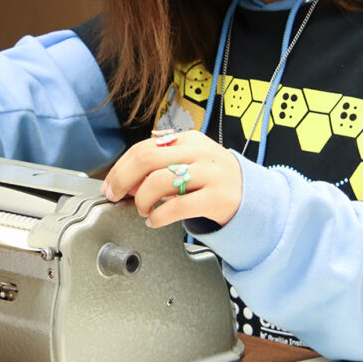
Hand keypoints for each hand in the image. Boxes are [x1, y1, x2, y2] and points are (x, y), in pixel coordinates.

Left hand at [101, 131, 241, 227]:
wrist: (252, 194)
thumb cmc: (213, 179)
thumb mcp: (189, 162)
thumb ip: (159, 166)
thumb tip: (125, 179)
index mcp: (189, 140)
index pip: (143, 148)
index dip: (121, 168)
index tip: (110, 184)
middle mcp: (199, 153)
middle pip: (146, 159)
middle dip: (123, 180)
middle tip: (116, 196)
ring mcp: (209, 174)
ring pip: (159, 181)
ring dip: (143, 200)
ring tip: (144, 210)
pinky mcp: (217, 197)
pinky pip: (177, 207)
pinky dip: (159, 217)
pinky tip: (156, 221)